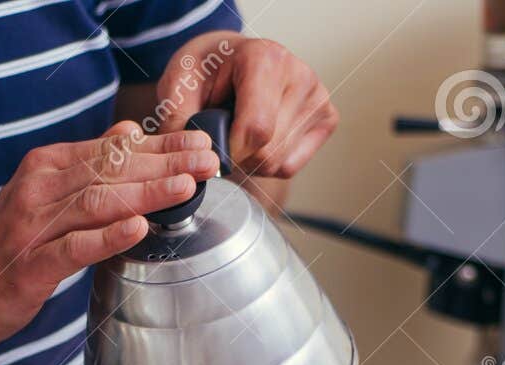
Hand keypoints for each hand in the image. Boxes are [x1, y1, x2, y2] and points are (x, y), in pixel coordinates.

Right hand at [0, 124, 218, 349]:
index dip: (159, 146)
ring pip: (96, 202)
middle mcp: (37, 188)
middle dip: (164, 164)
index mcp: (44, 167)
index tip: (199, 145)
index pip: (111, 149)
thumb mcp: (44, 196)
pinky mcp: (30, 265)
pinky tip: (138, 228)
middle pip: (110, 170)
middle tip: (207, 162)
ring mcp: (31, 227)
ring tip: (185, 188)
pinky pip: (74, 247)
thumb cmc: (8, 250)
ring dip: (145, 193)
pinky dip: (107, 236)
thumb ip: (86, 166)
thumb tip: (128, 132)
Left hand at [155, 32, 336, 181]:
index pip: (256, 130)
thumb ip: (179, 124)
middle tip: (221, 136)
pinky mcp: (326, 118)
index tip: (210, 148)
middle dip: (236, 158)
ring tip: (239, 132)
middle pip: (267, 151)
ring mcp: (317, 97)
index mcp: (265, 59)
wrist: (229, 58)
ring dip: (249, 162)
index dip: (228, 152)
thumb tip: (192, 163)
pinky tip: (258, 139)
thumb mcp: (178, 86)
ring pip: (277, 162)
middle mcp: (299, 75)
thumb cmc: (205, 70)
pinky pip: (290, 166)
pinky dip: (267, 164)